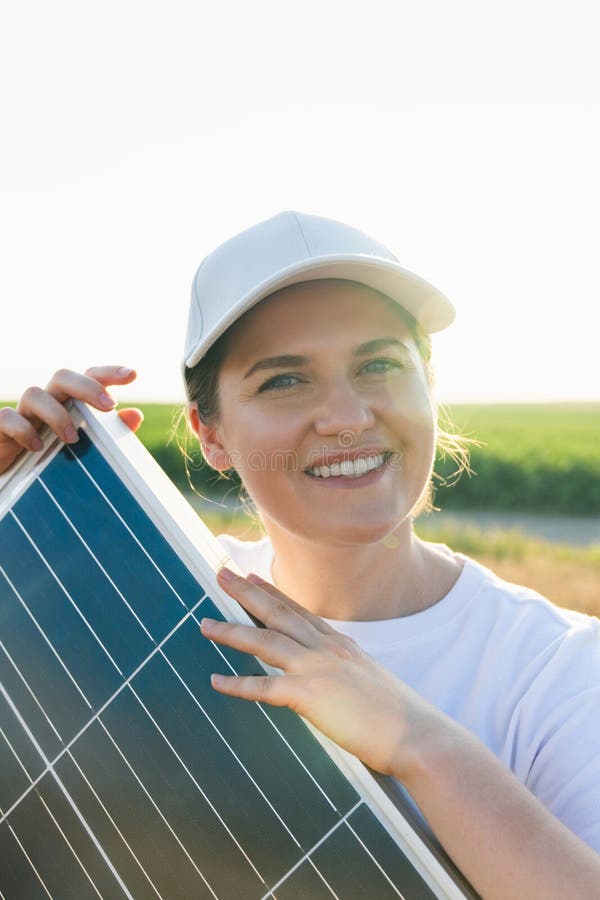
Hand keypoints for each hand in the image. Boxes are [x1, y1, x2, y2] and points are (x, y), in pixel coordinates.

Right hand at [0, 366, 142, 474]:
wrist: (10, 475)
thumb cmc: (50, 455)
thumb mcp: (83, 445)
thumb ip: (109, 432)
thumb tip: (135, 415)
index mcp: (68, 400)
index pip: (88, 376)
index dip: (109, 373)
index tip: (133, 375)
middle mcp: (46, 400)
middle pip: (62, 377)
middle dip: (87, 387)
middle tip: (109, 405)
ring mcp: (22, 412)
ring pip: (34, 393)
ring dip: (57, 414)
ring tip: (72, 438)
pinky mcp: (1, 428)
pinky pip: (7, 418)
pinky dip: (24, 430)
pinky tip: (38, 446)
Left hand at [201, 567, 438, 780]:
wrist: (418, 735)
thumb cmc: (400, 718)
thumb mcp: (371, 682)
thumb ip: (348, 674)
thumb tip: (336, 683)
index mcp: (341, 644)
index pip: (299, 611)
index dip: (272, 592)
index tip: (252, 575)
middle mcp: (326, 649)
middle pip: (277, 612)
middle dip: (246, 592)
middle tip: (221, 574)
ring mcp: (317, 668)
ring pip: (264, 641)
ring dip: (231, 631)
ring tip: (204, 624)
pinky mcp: (310, 695)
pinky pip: (264, 687)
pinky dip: (237, 685)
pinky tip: (215, 682)